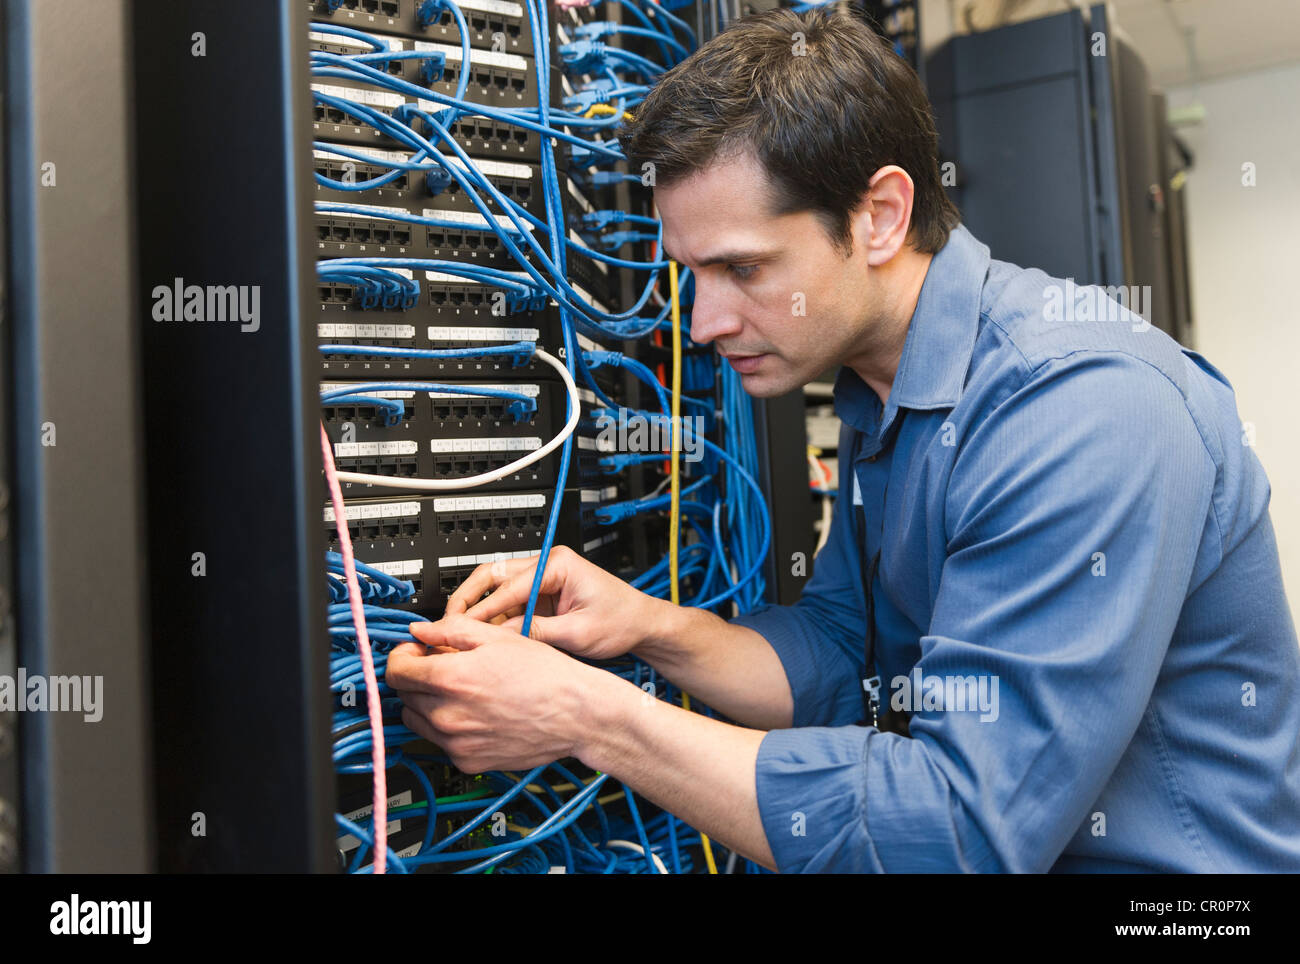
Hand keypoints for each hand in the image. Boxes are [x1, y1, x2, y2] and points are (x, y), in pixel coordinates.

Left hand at [388, 614, 619, 773]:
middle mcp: (448, 715)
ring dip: (427, 704)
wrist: (576, 715)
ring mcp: (456, 743)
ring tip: (460, 691)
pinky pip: (441, 743)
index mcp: (450, 679)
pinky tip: (476, 713)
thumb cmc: (545, 675)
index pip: (395, 671)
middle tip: (442, 667)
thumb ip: (451, 630)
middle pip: (404, 696)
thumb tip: (420, 630)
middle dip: (416, 678)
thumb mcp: (499, 638)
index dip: (402, 656)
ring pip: (417, 721)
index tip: (415, 652)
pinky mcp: (468, 761)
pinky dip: (448, 727)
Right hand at [444, 545, 664, 660]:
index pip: (509, 585)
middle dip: (467, 599)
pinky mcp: (542, 596)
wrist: (642, 625)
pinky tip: (483, 639)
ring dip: (479, 612)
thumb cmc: (621, 621)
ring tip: (460, 635)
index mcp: (557, 563)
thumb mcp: (577, 633)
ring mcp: (543, 580)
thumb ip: (536, 633)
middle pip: (492, 576)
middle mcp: (546, 565)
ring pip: (495, 590)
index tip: (462, 628)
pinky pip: (509, 604)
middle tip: (447, 623)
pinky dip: (494, 621)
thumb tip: (500, 639)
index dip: (483, 609)